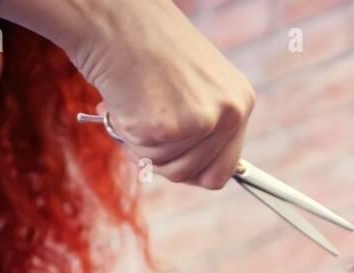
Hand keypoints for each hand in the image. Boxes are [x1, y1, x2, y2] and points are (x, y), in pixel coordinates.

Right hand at [0, 0, 255, 187]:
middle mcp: (230, 112)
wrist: (112, 16)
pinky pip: (146, 155)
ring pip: (169, 168)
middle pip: (197, 175)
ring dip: (144, 146)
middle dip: (165, 160)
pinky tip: (124, 101)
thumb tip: (195, 170)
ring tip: (134, 106)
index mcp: (240, 100)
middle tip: (143, 128)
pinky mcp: (169, 127)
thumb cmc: (145, 47)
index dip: (194, 169)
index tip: (172, 157)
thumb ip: (201, 122)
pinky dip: (127, 135)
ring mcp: (202, 120)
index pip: (226, 168)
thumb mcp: (192, 84)